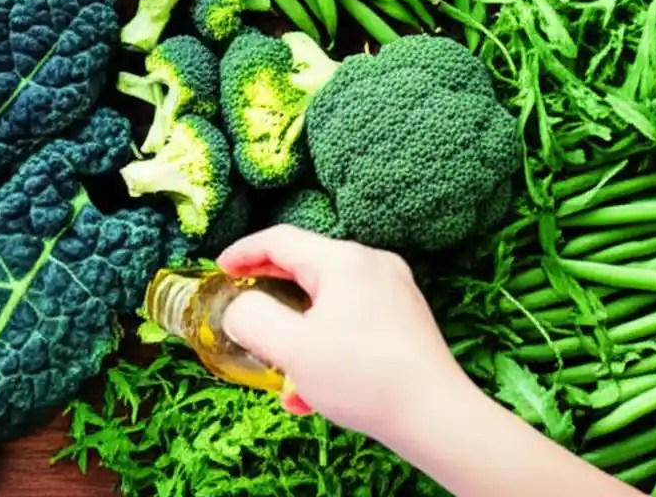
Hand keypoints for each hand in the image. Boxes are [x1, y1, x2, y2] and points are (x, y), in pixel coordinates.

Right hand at [217, 225, 473, 442]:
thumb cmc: (364, 378)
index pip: (281, 240)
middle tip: (242, 308)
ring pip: (328, 302)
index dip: (243, 252)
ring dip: (298, 333)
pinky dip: (326, 347)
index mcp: (345, 260)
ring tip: (280, 371)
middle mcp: (373, 265)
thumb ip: (254, 319)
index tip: (220, 270)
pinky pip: (352, 322)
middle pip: (306, 267)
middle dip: (270, 294)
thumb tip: (242, 309)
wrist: (435, 416)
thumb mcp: (293, 348)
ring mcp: (393, 291)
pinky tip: (314, 390)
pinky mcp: (404, 319)